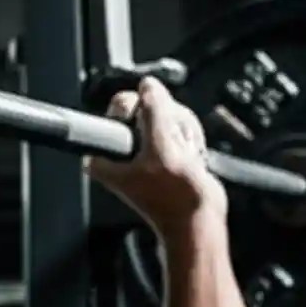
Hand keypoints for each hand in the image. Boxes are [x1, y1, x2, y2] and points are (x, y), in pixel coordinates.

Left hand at [87, 77, 226, 237]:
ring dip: (182, 131)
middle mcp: (118, 148)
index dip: (141, 111)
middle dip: (168, 122)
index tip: (153, 130)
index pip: (120, 106)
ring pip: (164, 114)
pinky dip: (188, 137)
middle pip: (145, 106)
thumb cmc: (177, 198)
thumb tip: (148, 85)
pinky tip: (192, 155)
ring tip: (185, 156)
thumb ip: (154, 113)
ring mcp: (141, 147)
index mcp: (104, 152)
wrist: (200, 221)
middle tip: (175, 147)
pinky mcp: (160, 149)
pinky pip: (176, 125)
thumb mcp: (162, 150)